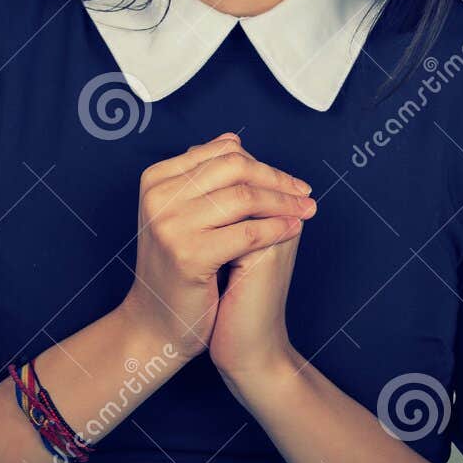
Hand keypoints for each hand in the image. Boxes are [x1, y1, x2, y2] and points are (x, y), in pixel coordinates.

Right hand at [118, 132, 315, 361]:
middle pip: (234, 169)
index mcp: (156, 179)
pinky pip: (248, 232)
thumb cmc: (178, 268)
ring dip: (284, 203)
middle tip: (304, 193)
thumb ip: (205, 176)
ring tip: (306, 211)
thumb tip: (234, 139)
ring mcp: (170, 225)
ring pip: (244, 198)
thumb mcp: (183, 213)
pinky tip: (293, 230)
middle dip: (277, 180)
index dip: (263, 165)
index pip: (222, 154)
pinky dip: (277, 228)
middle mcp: (158, 197)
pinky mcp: (188, 254)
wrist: (157, 323)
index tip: (291, 182)